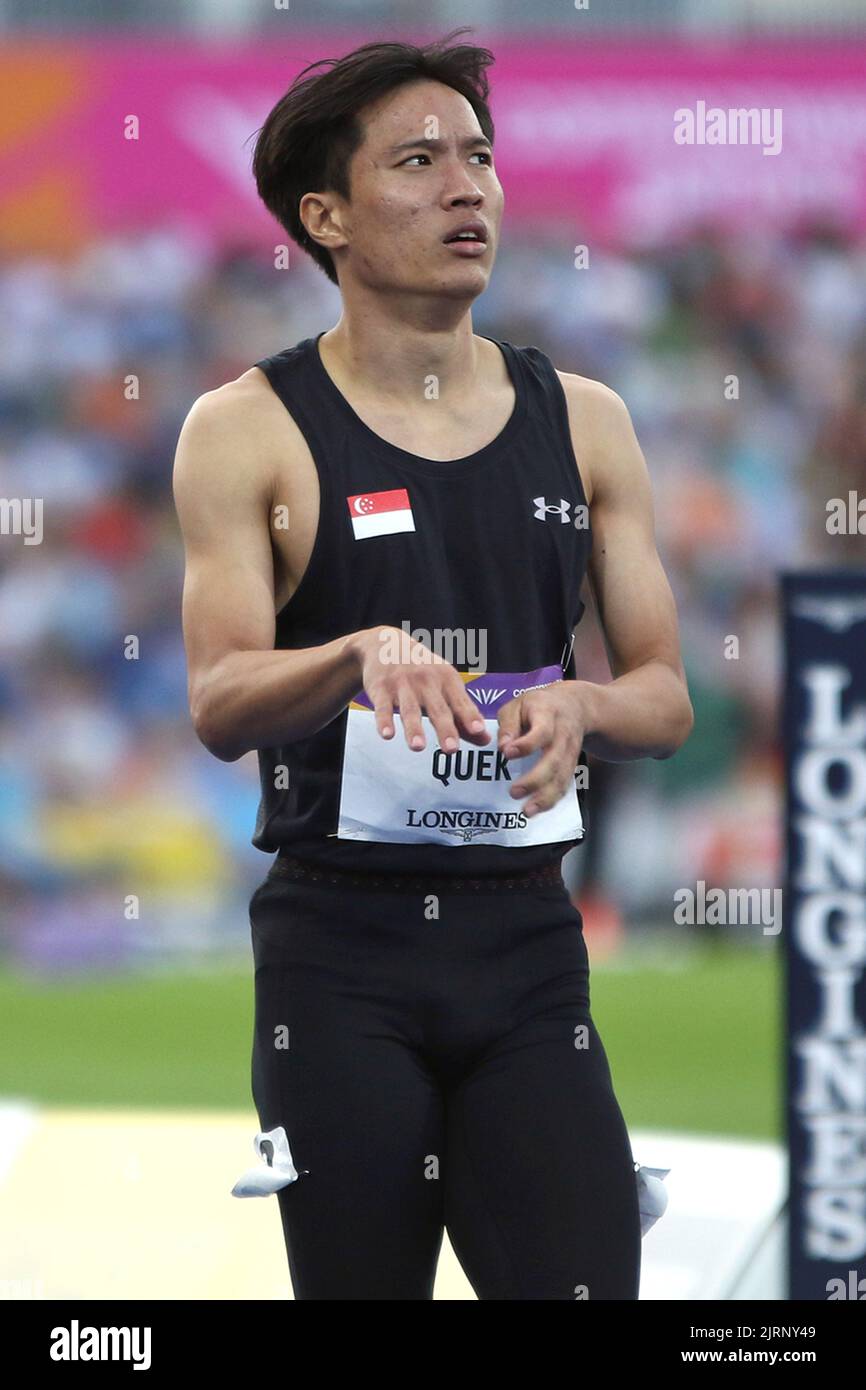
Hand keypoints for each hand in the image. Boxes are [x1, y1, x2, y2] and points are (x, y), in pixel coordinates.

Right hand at [354, 626, 491, 752]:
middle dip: (445, 729)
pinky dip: (384, 721)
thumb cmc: (423, 672)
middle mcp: (426, 680)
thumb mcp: (446, 685)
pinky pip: (383, 707)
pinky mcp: (381, 689)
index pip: (460, 701)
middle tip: (452, 750)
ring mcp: (403, 684)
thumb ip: (463, 714)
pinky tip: (387, 735)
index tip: (479, 730)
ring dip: (414, 729)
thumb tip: (486, 739)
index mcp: (447, 679)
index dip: (470, 716)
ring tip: (418, 748)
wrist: (386, 644)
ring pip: (410, 710)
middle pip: (437, 709)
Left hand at [497, 682, 585, 817]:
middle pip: (554, 760)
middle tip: (514, 792)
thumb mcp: (519, 704)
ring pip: (562, 777)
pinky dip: (551, 799)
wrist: (577, 706)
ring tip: (526, 811)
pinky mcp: (572, 765)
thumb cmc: (540, 705)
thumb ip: (509, 724)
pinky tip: (537, 809)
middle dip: (535, 780)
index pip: (542, 731)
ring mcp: (570, 752)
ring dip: (545, 797)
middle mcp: (563, 735)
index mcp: (548, 714)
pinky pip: (564, 784)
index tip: (507, 754)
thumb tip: (503, 748)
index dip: (526, 744)